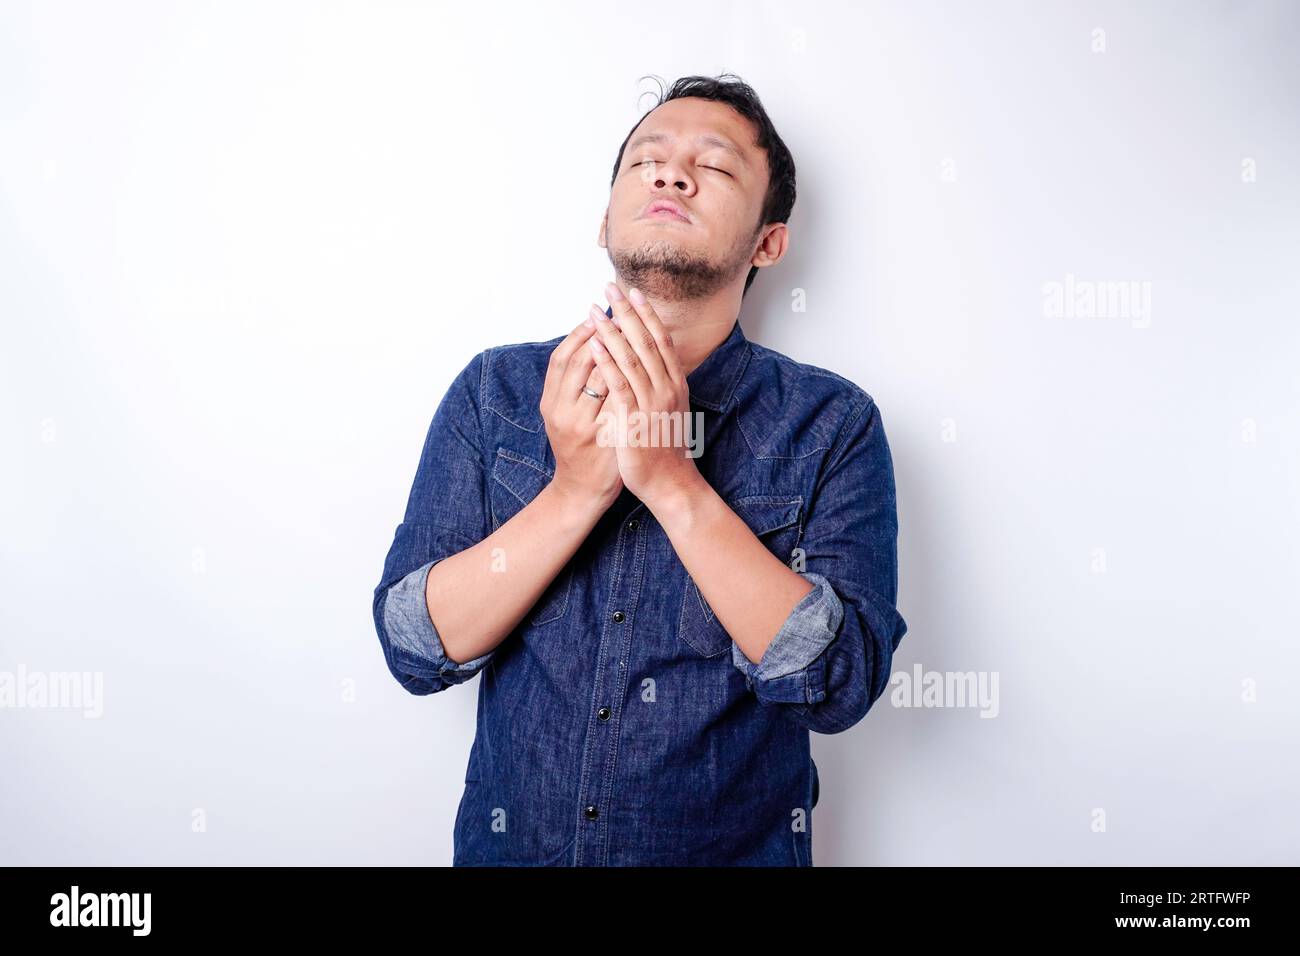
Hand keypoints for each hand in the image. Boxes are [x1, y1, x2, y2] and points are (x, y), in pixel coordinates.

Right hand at [540, 317, 622, 505]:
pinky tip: (641, 366)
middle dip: (600, 335)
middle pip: (578, 361)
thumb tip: (595, 346)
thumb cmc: (581, 447)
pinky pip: (617, 402)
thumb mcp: (569, 415)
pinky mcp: (604, 438)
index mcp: (551, 403)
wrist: (584, 489)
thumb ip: (577, 385)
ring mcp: (582, 426)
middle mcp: (561, 412)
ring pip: (598, 379)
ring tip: (630, 330)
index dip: (579, 333)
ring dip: (616, 352)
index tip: (597, 313)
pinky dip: (627, 382)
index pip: (561, 358)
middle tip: (616, 312)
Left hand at [585, 282, 703, 505]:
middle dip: (626, 312)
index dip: (647, 314)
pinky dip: (607, 363)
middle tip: (610, 288)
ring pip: (631, 359)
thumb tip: (656, 363)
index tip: (633, 293)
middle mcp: (666, 388)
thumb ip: (663, 385)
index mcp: (675, 384)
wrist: (670, 484)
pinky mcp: (635, 420)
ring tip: (594, 310)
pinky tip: (594, 345)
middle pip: (645, 341)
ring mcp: (652, 404)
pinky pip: (619, 386)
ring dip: (611, 331)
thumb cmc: (665, 448)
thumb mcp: (669, 410)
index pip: (660, 340)